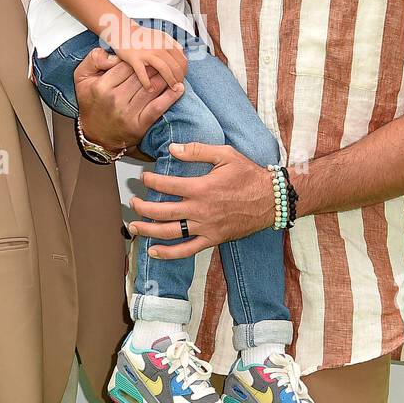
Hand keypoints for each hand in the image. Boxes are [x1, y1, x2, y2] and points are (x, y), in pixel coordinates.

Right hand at [73, 47, 182, 153]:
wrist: (96, 136)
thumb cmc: (91, 104)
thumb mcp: (81, 78)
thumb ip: (93, 59)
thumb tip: (113, 55)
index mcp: (102, 86)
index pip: (126, 66)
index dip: (139, 59)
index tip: (146, 55)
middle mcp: (115, 99)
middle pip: (141, 76)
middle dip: (155, 66)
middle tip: (165, 59)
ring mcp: (128, 113)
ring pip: (151, 89)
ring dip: (165, 78)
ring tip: (174, 70)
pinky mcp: (139, 125)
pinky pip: (157, 108)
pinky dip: (170, 98)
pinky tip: (179, 88)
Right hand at [109, 23, 187, 91]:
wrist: (122, 30)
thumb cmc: (141, 36)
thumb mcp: (160, 36)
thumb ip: (172, 44)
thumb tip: (182, 55)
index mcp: (166, 42)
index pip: (182, 59)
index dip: (184, 71)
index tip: (182, 78)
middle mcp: (159, 46)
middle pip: (175, 65)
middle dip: (179, 78)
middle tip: (178, 87)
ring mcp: (147, 52)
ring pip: (164, 69)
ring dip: (170, 81)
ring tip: (171, 89)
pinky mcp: (134, 58)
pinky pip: (143, 73)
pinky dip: (147, 83)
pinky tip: (149, 89)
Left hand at [127, 142, 275, 257]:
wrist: (271, 200)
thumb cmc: (249, 175)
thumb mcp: (226, 154)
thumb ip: (197, 150)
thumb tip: (173, 149)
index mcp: (202, 187)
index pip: (167, 184)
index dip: (151, 180)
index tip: (144, 178)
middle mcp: (200, 210)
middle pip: (163, 211)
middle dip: (143, 207)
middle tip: (132, 203)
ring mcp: (206, 227)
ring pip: (170, 232)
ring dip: (148, 230)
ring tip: (134, 226)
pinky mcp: (212, 239)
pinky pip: (187, 250)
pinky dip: (168, 253)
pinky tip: (153, 252)